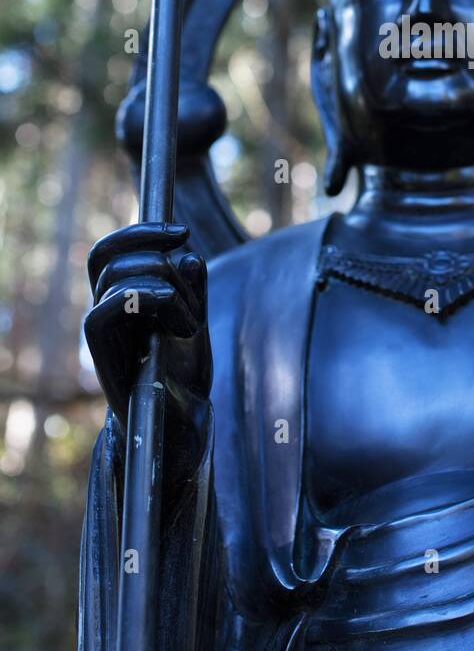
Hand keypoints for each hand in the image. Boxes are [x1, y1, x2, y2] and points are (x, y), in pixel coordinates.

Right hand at [85, 223, 211, 483]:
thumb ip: (191, 284)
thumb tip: (186, 256)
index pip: (111, 249)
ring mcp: (102, 332)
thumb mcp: (195, 315)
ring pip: (112, 278)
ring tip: (190, 319)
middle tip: (189, 277)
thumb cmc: (185, 369)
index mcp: (123, 293)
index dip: (140, 232)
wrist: (182, 419)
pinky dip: (143, 300)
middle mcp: (106, 308)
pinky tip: (179, 321)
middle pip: (107, 255)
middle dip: (154, 253)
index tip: (183, 232)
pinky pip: (100, 313)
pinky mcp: (102, 357)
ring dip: (163, 285)